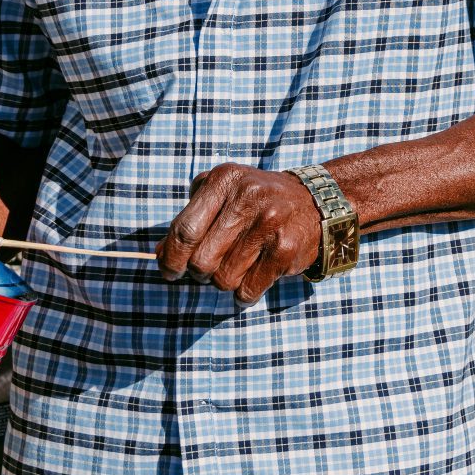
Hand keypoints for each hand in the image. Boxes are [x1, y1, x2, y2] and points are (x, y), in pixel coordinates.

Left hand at [161, 163, 323, 303]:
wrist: (313, 202)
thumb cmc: (255, 201)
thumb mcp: (223, 192)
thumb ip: (190, 216)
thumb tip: (161, 254)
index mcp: (225, 180)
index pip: (184, 229)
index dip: (170, 257)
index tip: (168, 271)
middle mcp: (247, 198)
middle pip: (202, 260)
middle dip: (200, 272)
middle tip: (208, 269)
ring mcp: (269, 224)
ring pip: (223, 279)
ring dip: (224, 281)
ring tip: (238, 266)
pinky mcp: (285, 250)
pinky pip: (248, 290)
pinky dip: (244, 294)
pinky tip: (251, 281)